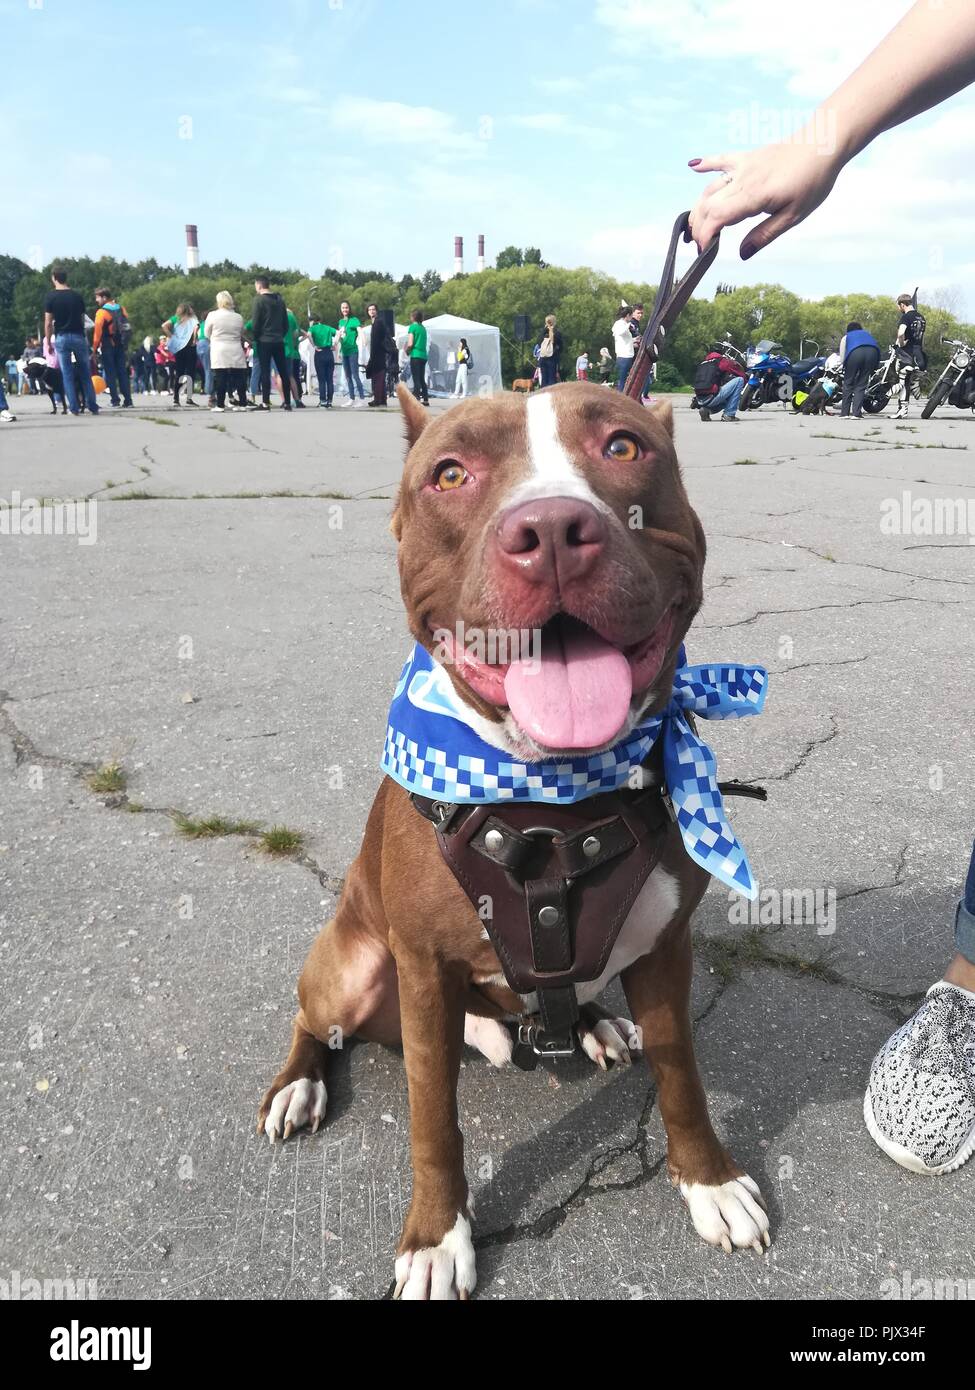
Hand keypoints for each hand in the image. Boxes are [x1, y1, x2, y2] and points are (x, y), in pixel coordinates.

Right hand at [688, 139, 842, 259]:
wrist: (823, 144)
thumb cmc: (812, 180)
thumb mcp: (793, 216)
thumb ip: (764, 235)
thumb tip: (742, 253)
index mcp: (754, 195)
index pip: (717, 216)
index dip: (706, 235)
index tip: (704, 250)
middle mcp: (742, 179)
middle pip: (708, 204)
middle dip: (698, 226)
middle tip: (699, 245)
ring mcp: (743, 166)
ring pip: (710, 187)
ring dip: (698, 206)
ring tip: (693, 225)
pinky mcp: (748, 157)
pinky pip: (721, 160)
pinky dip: (706, 163)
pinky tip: (693, 166)